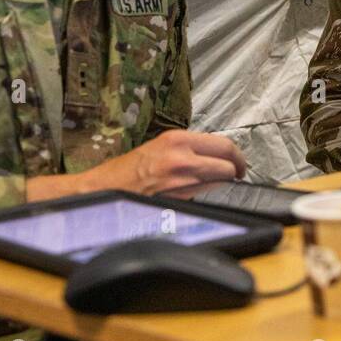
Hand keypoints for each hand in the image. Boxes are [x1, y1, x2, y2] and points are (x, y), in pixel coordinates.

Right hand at [27, 130, 247, 200]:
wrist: (101, 189)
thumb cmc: (126, 169)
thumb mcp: (158, 147)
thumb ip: (186, 149)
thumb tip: (213, 155)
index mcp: (177, 140)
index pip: (223, 145)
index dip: (237, 156)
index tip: (239, 162)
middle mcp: (182, 158)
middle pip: (228, 165)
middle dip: (235, 171)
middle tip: (236, 175)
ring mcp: (181, 182)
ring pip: (219, 182)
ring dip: (221, 184)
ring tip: (216, 183)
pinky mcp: (177, 200)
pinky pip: (203, 196)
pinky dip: (207, 194)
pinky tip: (198, 193)